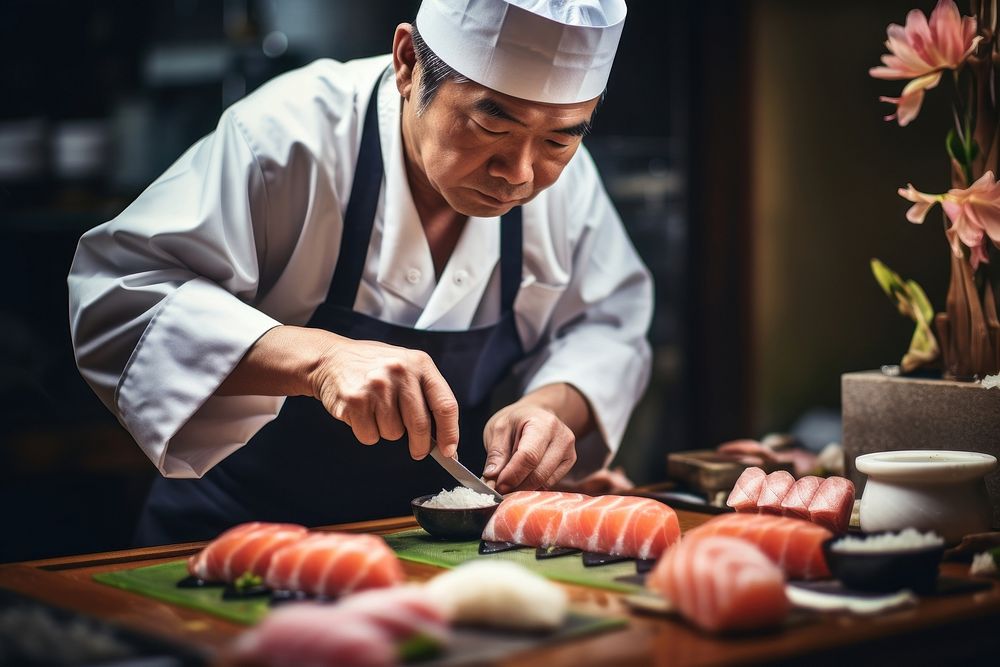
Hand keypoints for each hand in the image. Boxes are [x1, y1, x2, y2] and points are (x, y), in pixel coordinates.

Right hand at [309, 335, 459, 459]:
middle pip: (420, 425)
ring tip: (376, 410)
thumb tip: (443, 438)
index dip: (450, 432)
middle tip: (418, 450)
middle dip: (420, 445)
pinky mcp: (355, 401)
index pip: (445, 404)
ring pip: (393, 433)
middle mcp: (400, 372)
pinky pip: (370, 436)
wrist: (329, 358)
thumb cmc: (372, 366)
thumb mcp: (405, 366)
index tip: (449, 450)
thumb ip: (424, 395)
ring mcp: (377, 387)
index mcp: (419, 363)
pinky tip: (361, 413)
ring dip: (386, 431)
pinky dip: (367, 432)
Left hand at [482, 400, 576, 493]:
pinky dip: (533, 486)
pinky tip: (521, 479)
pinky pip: (550, 483)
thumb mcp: (498, 429)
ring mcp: (569, 451)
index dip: (512, 475)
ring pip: (545, 482)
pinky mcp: (569, 463)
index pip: (529, 456)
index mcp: (543, 424)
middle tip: (499, 488)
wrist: (536, 415)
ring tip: (508, 483)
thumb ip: (495, 454)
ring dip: (524, 488)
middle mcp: (562, 437)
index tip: (497, 485)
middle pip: (539, 473)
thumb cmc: (516, 421)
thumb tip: (491, 479)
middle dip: (516, 485)